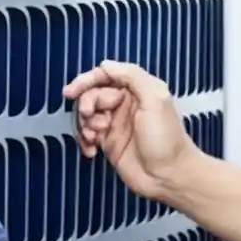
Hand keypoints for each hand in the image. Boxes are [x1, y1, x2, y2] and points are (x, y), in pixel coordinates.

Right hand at [63, 60, 197, 199]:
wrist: (169, 176)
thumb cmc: (167, 139)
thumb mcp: (155, 98)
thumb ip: (132, 76)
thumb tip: (106, 65)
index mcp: (136, 90)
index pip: (105, 76)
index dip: (86, 81)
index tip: (71, 91)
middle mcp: (124, 105)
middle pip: (92, 95)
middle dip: (86, 106)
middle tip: (92, 118)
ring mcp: (115, 124)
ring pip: (86, 116)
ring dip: (84, 125)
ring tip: (95, 137)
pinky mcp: (108, 143)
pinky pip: (87, 135)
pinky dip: (84, 141)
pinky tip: (91, 149)